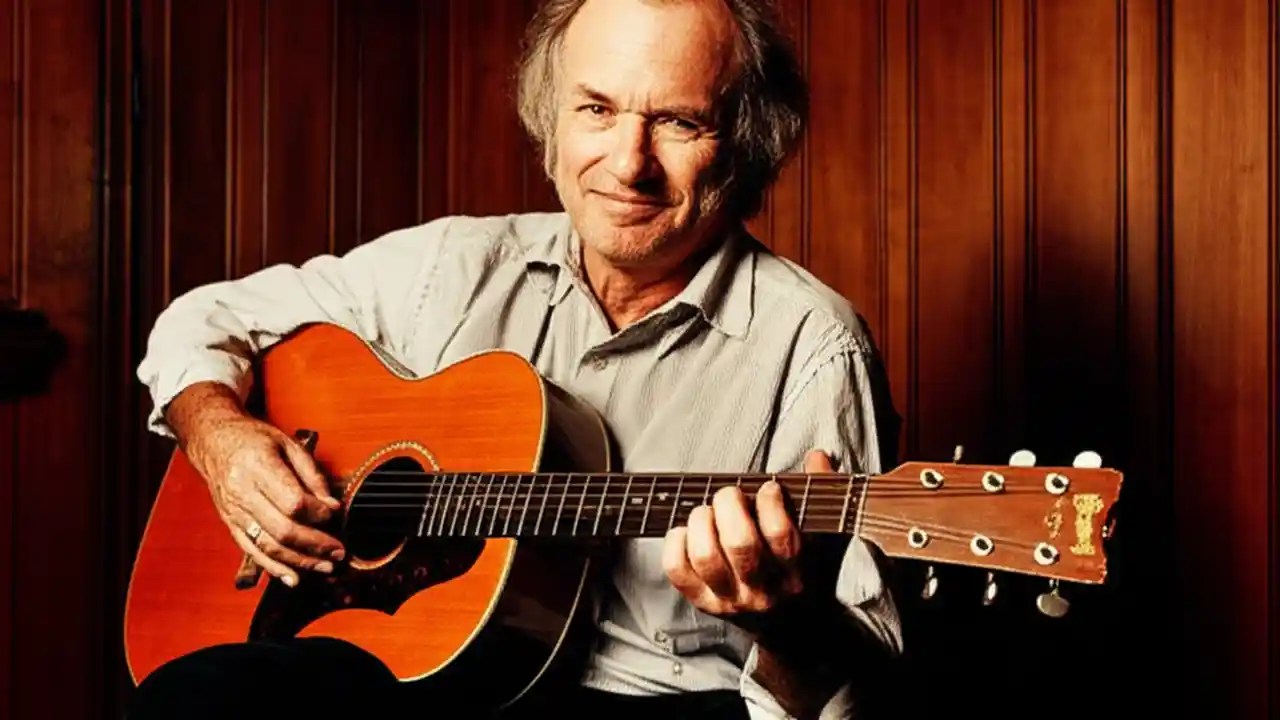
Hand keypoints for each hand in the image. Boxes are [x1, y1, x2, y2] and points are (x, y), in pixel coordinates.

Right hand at [172, 383, 345, 586]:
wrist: (214, 441)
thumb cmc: (253, 439)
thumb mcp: (289, 444)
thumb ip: (312, 475)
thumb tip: (332, 506)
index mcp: (259, 467)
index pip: (293, 501)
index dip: (318, 514)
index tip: (335, 515)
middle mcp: (243, 493)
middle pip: (283, 529)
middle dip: (315, 545)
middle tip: (339, 552)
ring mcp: (234, 512)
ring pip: (269, 546)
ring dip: (300, 561)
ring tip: (325, 567)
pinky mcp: (231, 525)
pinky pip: (252, 552)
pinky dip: (274, 568)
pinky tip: (293, 577)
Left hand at [662, 449, 834, 620]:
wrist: (789, 629)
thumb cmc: (799, 572)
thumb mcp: (820, 538)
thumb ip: (821, 494)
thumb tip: (817, 457)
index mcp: (795, 573)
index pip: (781, 536)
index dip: (770, 502)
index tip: (768, 488)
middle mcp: (762, 590)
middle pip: (739, 544)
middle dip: (729, 505)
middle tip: (730, 495)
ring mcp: (729, 599)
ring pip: (705, 556)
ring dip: (701, 522)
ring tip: (707, 511)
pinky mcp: (702, 601)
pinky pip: (677, 570)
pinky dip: (675, 542)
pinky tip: (687, 531)